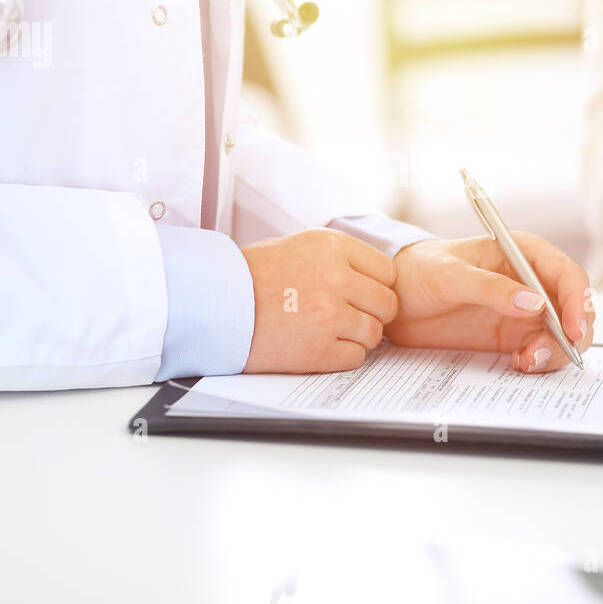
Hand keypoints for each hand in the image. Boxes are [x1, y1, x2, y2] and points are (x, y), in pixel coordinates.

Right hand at [241, 228, 397, 372]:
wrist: (215, 304)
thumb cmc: (253, 275)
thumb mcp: (300, 246)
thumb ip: (340, 258)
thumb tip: (378, 279)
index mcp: (333, 246)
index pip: (388, 272)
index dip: (375, 286)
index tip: (360, 294)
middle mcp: (336, 278)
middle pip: (387, 304)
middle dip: (372, 313)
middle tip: (348, 317)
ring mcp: (329, 315)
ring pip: (374, 333)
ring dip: (357, 336)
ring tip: (329, 331)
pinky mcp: (318, 350)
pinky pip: (355, 357)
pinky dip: (342, 356)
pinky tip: (318, 345)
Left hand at [385, 236, 593, 372]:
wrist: (396, 298)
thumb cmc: (420, 271)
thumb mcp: (449, 275)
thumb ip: (490, 288)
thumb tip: (534, 304)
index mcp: (524, 253)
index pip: (567, 275)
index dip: (577, 302)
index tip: (572, 329)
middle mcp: (531, 281)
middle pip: (574, 309)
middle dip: (571, 335)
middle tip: (544, 353)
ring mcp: (525, 311)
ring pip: (563, 335)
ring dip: (555, 352)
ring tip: (527, 361)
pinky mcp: (513, 336)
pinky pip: (542, 351)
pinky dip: (539, 362)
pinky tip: (519, 363)